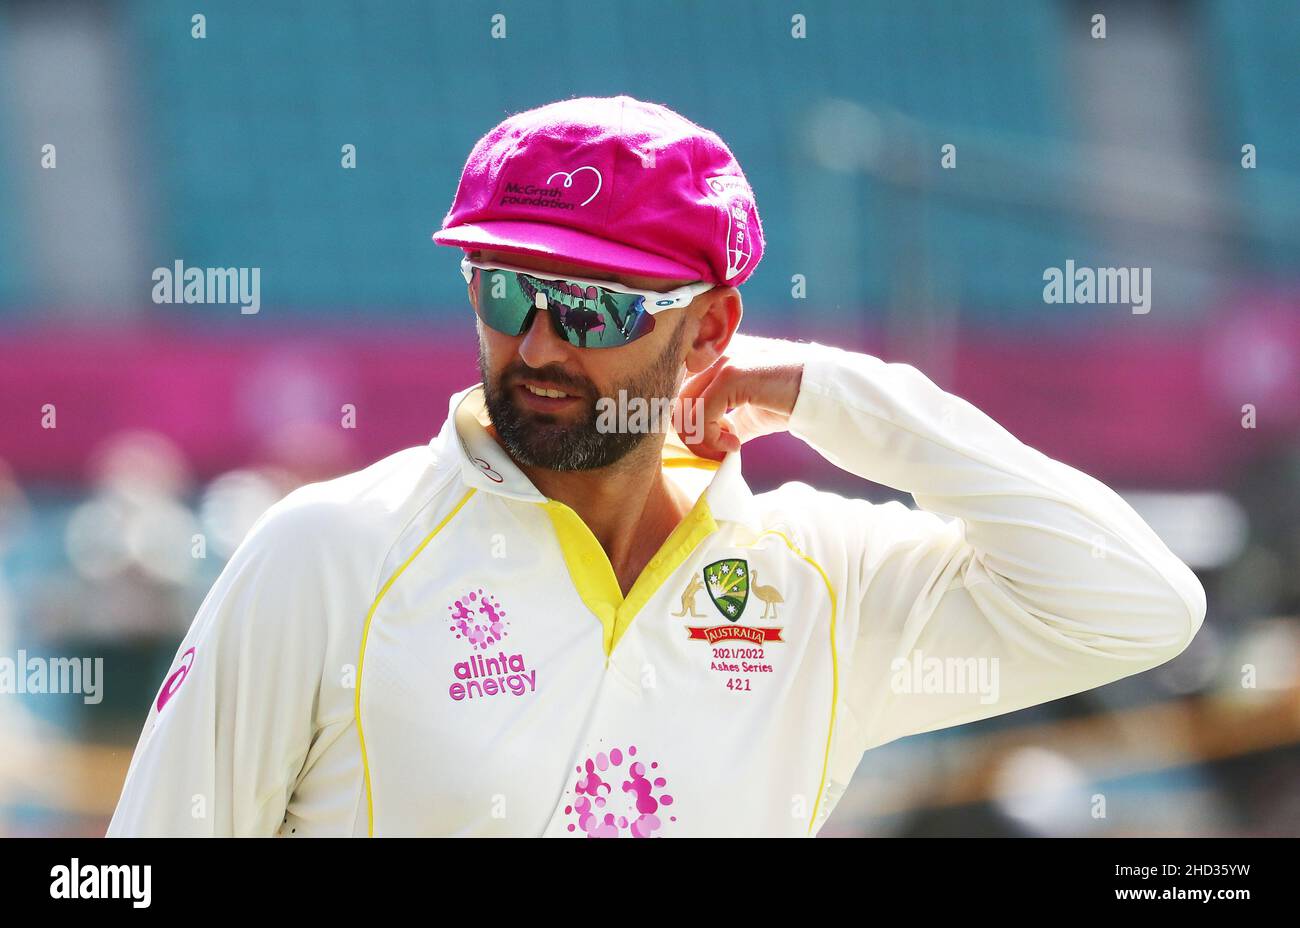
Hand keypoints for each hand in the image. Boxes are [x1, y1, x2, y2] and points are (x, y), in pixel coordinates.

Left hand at [675, 334, 807, 460]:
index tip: (708, 444)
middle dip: (690, 435)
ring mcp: (722, 361)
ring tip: (728, 449)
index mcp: (715, 358)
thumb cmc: (791, 400)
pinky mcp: (732, 375)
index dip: (684, 420)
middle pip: (674, 400)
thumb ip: (727, 422)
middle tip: (716, 452)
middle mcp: (715, 354)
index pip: (676, 388)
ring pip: (683, 408)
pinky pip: (702, 415)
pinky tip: (735, 445)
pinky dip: (713, 439)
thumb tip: (711, 444)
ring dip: (701, 440)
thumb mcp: (751, 413)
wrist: (824, 393)